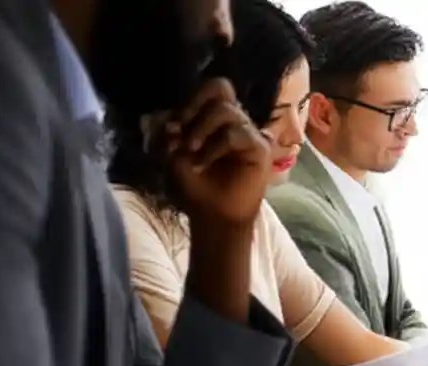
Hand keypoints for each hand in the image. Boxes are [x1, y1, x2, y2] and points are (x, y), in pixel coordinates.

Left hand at [163, 78, 270, 229]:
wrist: (212, 215)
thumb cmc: (195, 186)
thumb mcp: (170, 154)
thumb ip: (167, 130)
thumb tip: (168, 118)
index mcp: (216, 117)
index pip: (213, 88)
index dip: (193, 98)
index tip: (173, 125)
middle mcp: (235, 121)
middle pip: (220, 88)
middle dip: (193, 107)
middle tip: (179, 131)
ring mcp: (249, 133)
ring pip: (226, 110)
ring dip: (200, 129)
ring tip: (190, 150)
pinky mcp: (260, 148)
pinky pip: (236, 134)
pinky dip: (214, 147)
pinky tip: (202, 163)